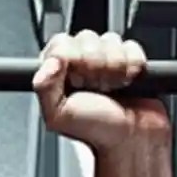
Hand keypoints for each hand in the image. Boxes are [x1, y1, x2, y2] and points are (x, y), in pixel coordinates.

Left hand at [33, 30, 170, 151]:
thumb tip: (50, 61)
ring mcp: (106, 60)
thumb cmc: (95, 131)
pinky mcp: (130, 60)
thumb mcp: (58, 114)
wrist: (132, 138)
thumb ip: (44, 87)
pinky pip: (132, 46)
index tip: (77, 79)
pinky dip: (132, 65)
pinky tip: (127, 84)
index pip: (61, 42)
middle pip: (87, 37)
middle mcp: (80, 63)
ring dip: (114, 67)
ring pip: (110, 40)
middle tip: (95, 87)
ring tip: (111, 88)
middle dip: (94, 64)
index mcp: (57, 72)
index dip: (71, 57)